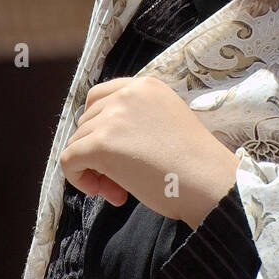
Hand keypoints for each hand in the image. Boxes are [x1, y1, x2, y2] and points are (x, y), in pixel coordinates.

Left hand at [60, 76, 242, 227]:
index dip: (100, 127)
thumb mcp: (166, 122)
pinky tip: (103, 192)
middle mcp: (126, 94)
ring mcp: (111, 118)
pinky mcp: (100, 144)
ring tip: (121, 191)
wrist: (209, 182)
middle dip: (98, 152)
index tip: (118, 152)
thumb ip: (136, 119)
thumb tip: (97, 140)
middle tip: (122, 180)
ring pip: (77, 142)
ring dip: (94, 169)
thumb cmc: (194, 163)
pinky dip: (78, 178)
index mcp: (145, 86)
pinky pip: (69, 160)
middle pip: (87, 121)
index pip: (100, 97)